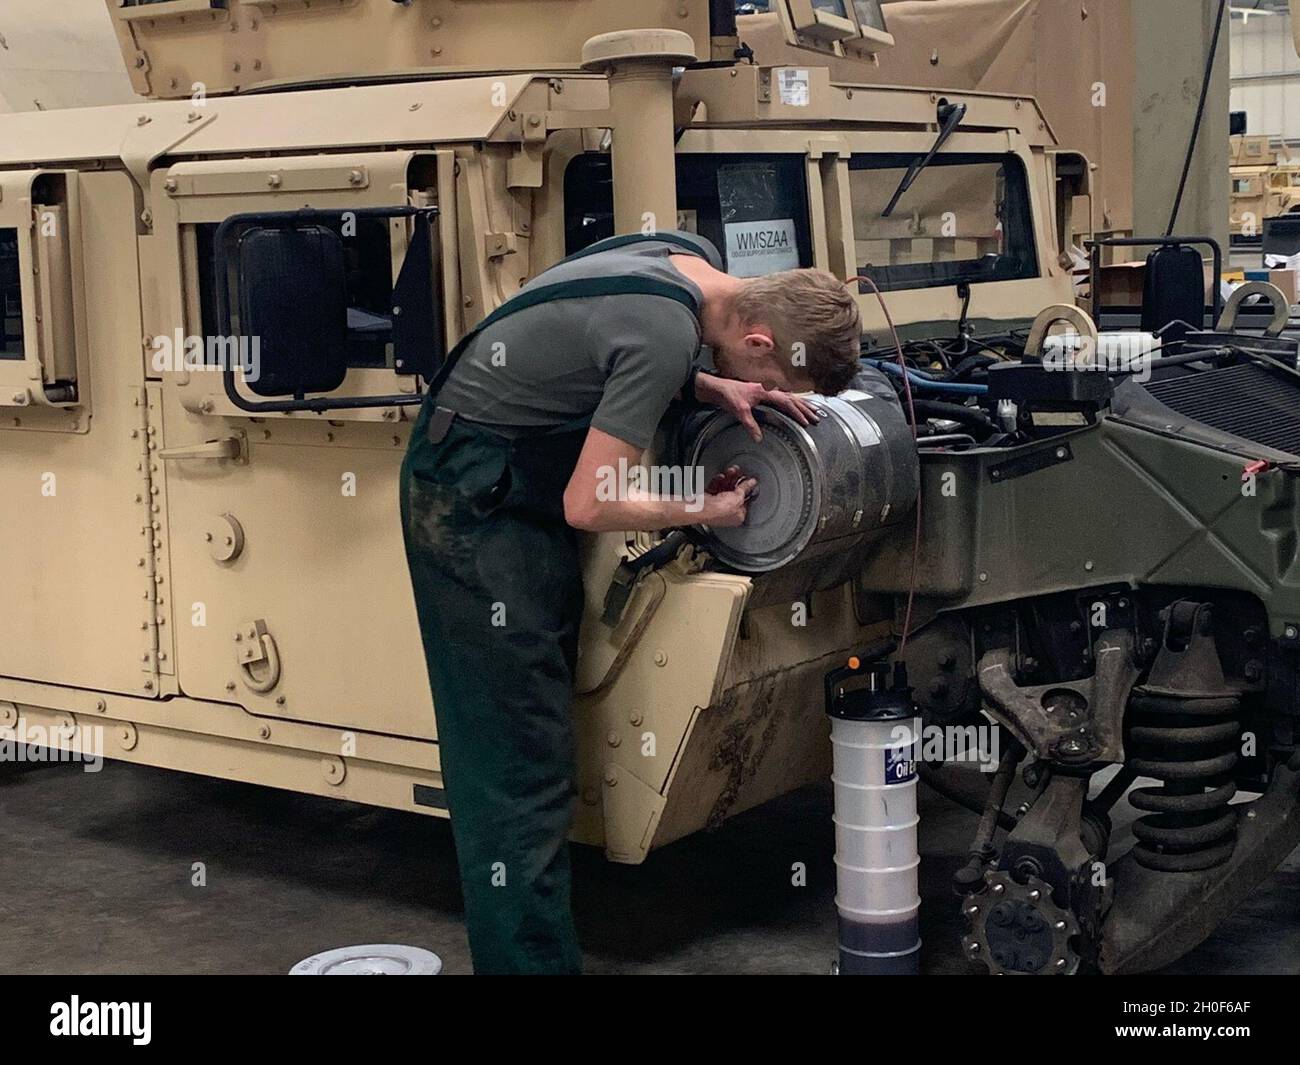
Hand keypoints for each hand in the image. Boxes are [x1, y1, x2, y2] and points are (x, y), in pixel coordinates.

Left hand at [695, 374, 821, 442]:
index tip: (806, 422)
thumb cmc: (728, 396)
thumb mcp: (739, 411)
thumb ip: (750, 425)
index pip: (787, 403)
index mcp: (767, 391)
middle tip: (817, 419)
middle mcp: (770, 388)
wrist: (718, 387)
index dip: (798, 413)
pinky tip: (797, 406)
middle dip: (806, 409)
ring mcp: (768, 390)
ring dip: (802, 405)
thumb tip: (759, 438)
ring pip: (790, 397)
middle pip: (793, 399)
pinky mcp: (764, 392)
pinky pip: (784, 397)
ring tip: (814, 412)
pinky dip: (793, 402)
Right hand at [700, 468, 756, 527]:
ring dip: (729, 478)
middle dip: (737, 481)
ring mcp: (718, 505)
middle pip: (735, 493)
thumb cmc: (719, 511)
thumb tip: (752, 483)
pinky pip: (716, 486)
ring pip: (725, 488)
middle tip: (740, 473)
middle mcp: (728, 512)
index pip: (746, 501)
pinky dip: (718, 480)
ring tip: (732, 471)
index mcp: (738, 516)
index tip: (750, 480)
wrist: (701, 508)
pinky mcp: (709, 498)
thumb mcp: (738, 498)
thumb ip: (745, 488)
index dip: (748, 490)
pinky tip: (721, 477)